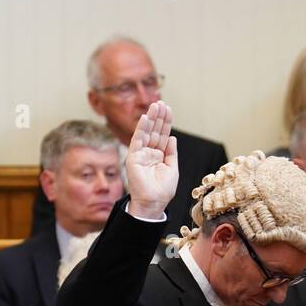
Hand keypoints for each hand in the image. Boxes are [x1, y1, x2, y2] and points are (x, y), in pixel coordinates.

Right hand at [126, 101, 178, 220]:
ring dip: (151, 119)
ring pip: (146, 133)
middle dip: (158, 117)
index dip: (165, 123)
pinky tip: (145, 118)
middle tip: (161, 102)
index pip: (163, 135)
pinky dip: (141, 129)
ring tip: (155, 105)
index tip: (168, 110)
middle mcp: (149, 153)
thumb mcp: (172, 168)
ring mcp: (141, 154)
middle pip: (155, 131)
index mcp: (159, 155)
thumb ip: (171, 153)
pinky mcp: (133, 157)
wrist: (154, 202)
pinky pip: (137, 140)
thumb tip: (172, 137)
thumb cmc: (163, 190)